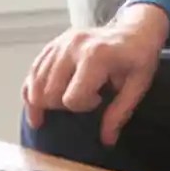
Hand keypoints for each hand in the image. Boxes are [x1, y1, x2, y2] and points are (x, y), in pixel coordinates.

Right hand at [22, 4, 169, 145]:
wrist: (133, 30)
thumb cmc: (138, 58)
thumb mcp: (138, 85)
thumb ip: (120, 112)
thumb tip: (106, 140)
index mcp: (95, 56)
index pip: (71, 98)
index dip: (84, 106)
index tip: (99, 99)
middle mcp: (72, 47)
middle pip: (49, 93)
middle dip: (62, 106)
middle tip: (82, 99)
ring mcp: (60, 43)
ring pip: (35, 83)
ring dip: (44, 101)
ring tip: (60, 105)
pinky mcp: (54, 44)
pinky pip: (33, 71)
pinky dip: (31, 90)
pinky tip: (36, 106)